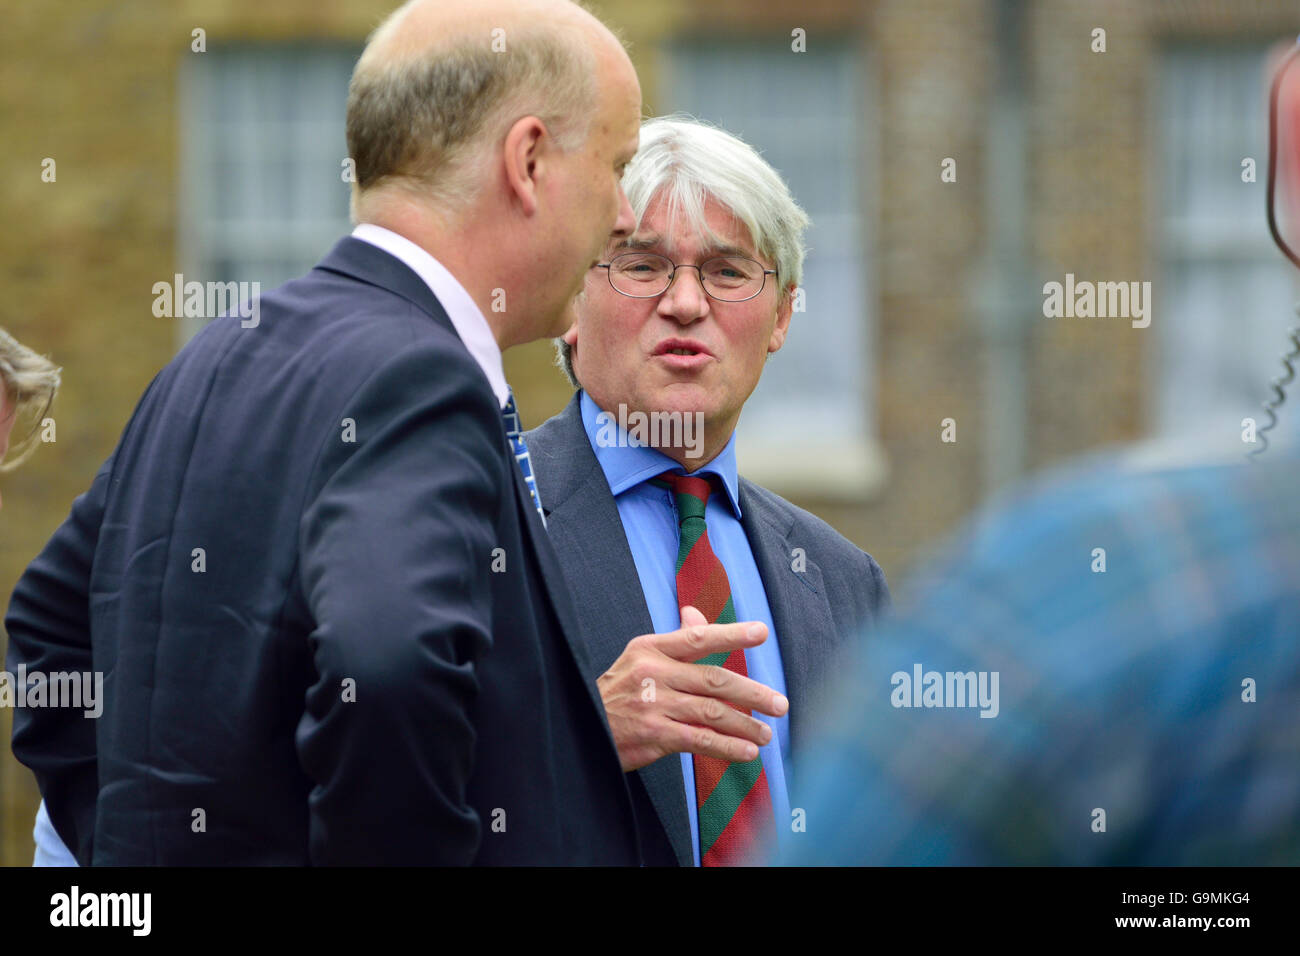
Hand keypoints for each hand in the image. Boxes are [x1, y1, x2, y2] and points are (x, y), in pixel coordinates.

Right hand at [597, 606, 788, 771]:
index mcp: (650, 649)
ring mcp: (653, 705)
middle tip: (779, 703)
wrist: (580, 727)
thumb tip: (697, 615)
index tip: (762, 632)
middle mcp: (652, 673)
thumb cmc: (616, 692)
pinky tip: (746, 752)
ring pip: (711, 712)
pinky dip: (727, 747)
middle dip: (752, 692)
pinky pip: (700, 740)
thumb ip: (674, 639)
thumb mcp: (638, 658)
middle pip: (713, 679)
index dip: (731, 633)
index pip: (696, 637)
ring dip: (745, 725)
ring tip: (766, 733)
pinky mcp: (654, 735)